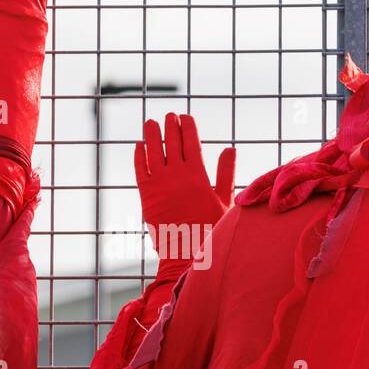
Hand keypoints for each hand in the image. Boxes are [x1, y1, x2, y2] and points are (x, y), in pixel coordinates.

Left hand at [134, 113, 235, 230]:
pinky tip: (140, 146)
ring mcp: (158, 183)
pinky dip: (138, 155)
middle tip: (169, 116)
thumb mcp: (224, 200)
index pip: (191, 142)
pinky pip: (139, 168)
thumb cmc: (211, 229)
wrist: (187, 252)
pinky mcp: (145, 194)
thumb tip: (230, 149)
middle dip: (171, 126)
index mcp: (197, 175)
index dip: (188, 127)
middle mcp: (176, 175)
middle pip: (171, 142)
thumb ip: (226, 172)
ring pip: (152, 150)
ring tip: (151, 123)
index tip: (185, 116)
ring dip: (151, 134)